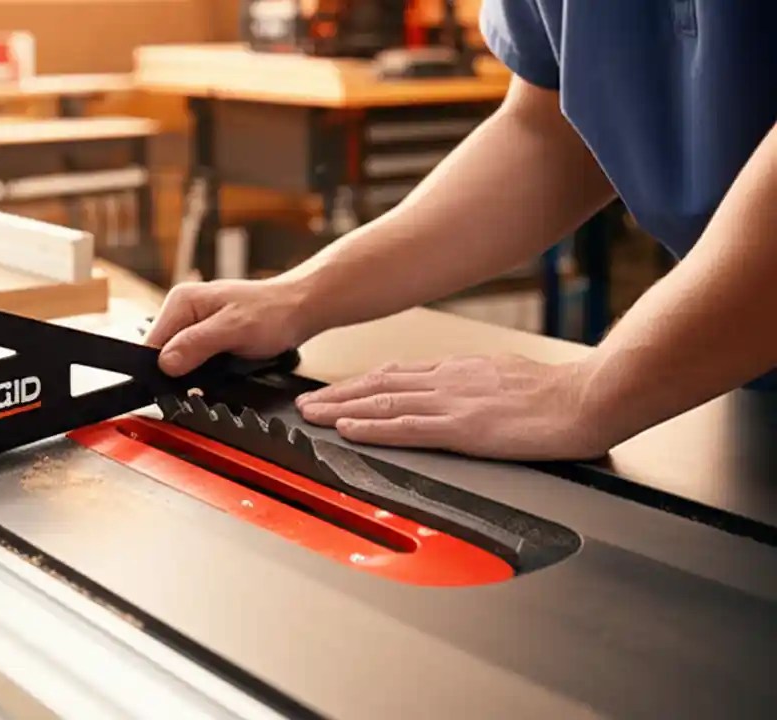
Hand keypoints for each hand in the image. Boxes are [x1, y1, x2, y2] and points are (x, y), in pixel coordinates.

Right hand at [146, 278, 313, 376]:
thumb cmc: (273, 312)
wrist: (298, 309)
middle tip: (208, 377)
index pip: (152, 343)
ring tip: (220, 370)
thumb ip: (197, 344)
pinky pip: (192, 361)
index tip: (179, 383)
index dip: (162, 368)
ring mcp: (193, 324)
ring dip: (194, 373)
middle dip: (180, 372)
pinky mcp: (204, 337)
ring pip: (177, 361)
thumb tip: (165, 363)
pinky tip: (221, 370)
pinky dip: (204, 372)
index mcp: (181, 301)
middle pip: (162, 354)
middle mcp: (182, 310)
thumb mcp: (233, 329)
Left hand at [295, 354, 611, 460]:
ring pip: (382, 402)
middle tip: (306, 404)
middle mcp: (448, 380)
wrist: (588, 398)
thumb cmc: (559, 394)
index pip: (398, 375)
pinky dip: (371, 427)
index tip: (338, 391)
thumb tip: (464, 394)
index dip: (362, 383)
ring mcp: (452, 402)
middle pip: (379, 385)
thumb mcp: (508, 378)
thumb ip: (477, 385)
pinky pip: (405, 427)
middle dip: (339, 394)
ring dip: (342, 409)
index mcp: (460, 370)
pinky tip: (348, 429)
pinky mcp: (463, 427)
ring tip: (313, 416)